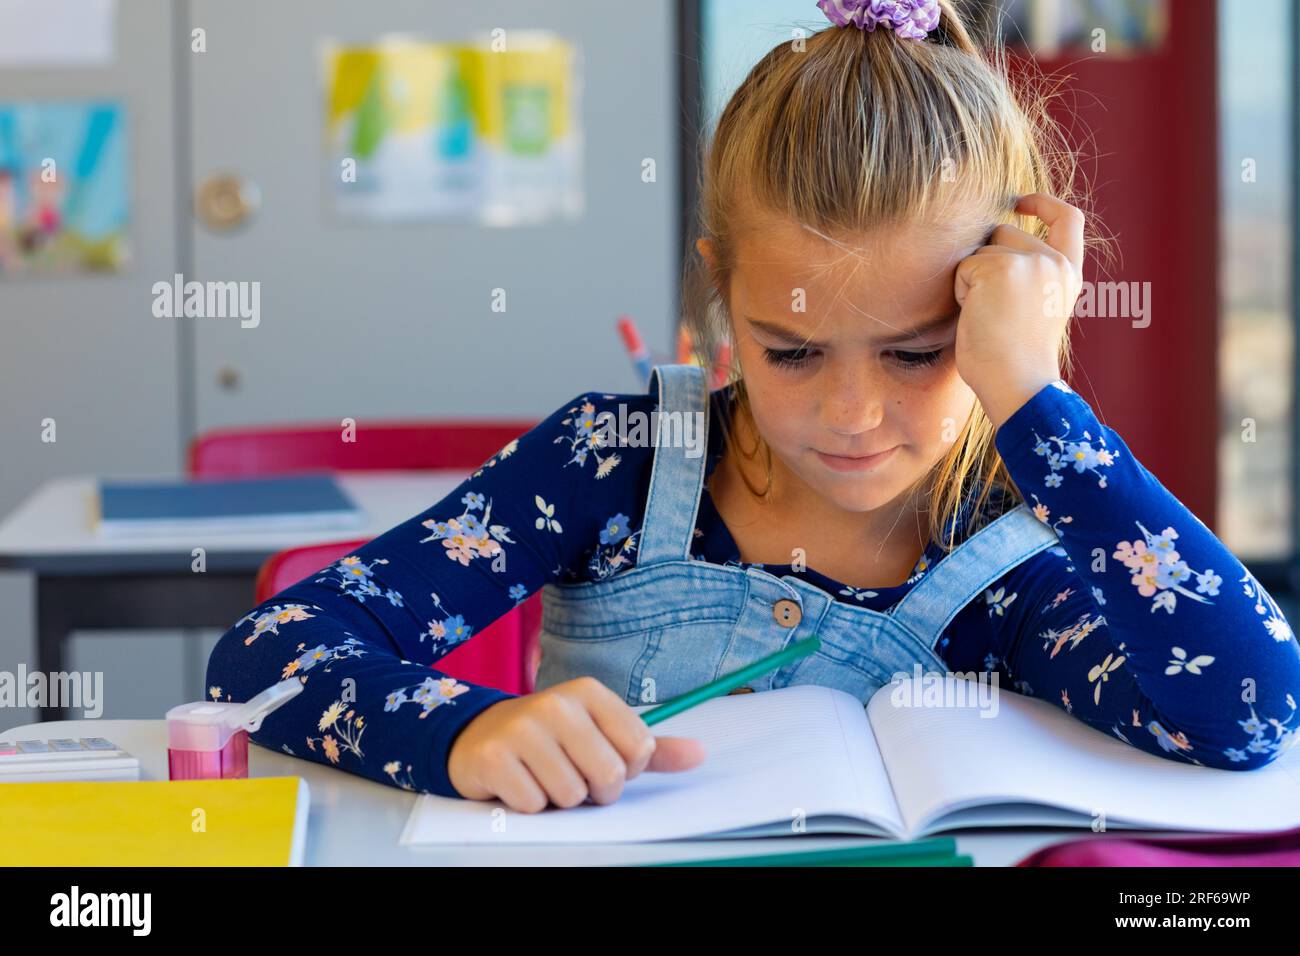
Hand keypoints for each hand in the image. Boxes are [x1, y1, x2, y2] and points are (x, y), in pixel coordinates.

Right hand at [447, 676, 706, 812]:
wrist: (478, 736)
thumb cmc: (550, 739)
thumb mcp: (599, 734)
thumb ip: (649, 747)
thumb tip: (700, 754)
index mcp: (589, 692)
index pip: (639, 747)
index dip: (626, 769)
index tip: (602, 759)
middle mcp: (556, 703)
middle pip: (608, 775)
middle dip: (594, 790)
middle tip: (573, 776)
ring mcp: (522, 728)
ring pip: (570, 795)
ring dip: (559, 799)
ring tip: (542, 776)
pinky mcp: (494, 757)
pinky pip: (534, 804)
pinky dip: (529, 804)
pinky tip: (518, 782)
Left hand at [952, 193, 1084, 428]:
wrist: (1017, 384)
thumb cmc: (1014, 359)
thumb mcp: (1035, 308)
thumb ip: (1028, 274)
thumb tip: (992, 239)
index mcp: (1067, 273)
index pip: (1067, 218)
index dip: (1042, 202)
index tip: (1018, 202)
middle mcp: (1053, 262)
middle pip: (1004, 233)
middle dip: (986, 263)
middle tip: (994, 310)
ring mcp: (1029, 262)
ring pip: (981, 250)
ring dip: (972, 281)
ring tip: (988, 316)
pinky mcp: (1000, 268)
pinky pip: (963, 268)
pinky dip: (961, 292)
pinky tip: (978, 317)